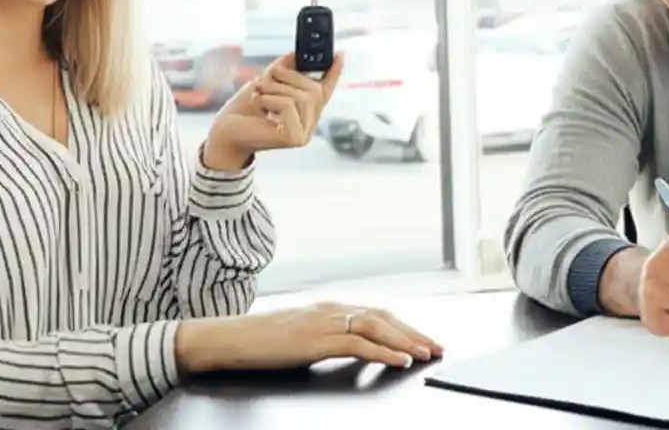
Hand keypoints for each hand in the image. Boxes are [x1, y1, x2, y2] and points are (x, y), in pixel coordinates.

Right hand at [175, 301, 443, 374]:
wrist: (231, 339)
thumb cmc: (262, 340)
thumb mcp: (301, 335)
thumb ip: (328, 336)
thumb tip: (353, 347)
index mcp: (330, 307)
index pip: (377, 312)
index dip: (404, 325)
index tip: (424, 338)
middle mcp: (332, 309)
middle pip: (384, 316)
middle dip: (414, 332)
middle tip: (437, 346)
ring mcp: (324, 322)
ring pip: (377, 326)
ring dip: (406, 340)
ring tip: (426, 353)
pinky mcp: (317, 339)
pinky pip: (359, 344)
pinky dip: (384, 351)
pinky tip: (400, 360)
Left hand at [203, 52, 344, 168]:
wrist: (224, 131)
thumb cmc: (244, 111)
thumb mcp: (266, 82)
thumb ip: (283, 69)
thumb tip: (296, 55)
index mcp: (304, 110)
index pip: (325, 90)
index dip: (334, 72)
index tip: (341, 54)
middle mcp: (308, 123)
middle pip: (314, 89)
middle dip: (289, 77)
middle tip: (267, 76)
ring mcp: (304, 133)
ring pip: (302, 97)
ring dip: (275, 89)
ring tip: (259, 94)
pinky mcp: (295, 138)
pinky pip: (290, 105)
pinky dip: (271, 99)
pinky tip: (261, 105)